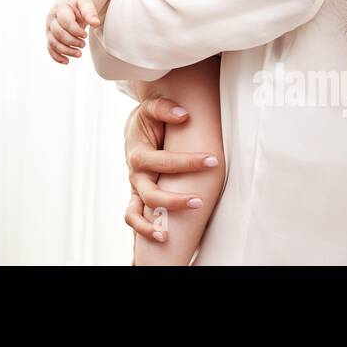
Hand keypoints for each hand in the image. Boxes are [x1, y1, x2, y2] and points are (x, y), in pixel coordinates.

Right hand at [45, 0, 100, 64]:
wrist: (67, 4)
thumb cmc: (77, 4)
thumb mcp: (84, 3)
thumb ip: (90, 12)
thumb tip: (96, 23)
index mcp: (60, 8)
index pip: (65, 22)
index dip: (76, 31)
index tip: (85, 35)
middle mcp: (51, 19)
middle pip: (58, 33)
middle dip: (72, 42)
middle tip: (83, 45)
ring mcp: (48, 29)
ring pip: (53, 43)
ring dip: (66, 51)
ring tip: (79, 54)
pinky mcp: (49, 37)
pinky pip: (50, 49)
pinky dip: (57, 57)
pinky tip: (67, 61)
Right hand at [123, 96, 218, 243]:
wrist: (135, 129)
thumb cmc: (148, 121)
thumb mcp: (151, 108)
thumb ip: (164, 108)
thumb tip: (183, 115)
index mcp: (138, 153)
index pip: (165, 161)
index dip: (189, 162)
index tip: (212, 160)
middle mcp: (135, 174)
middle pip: (151, 193)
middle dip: (175, 201)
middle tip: (200, 201)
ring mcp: (135, 188)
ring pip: (136, 212)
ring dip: (149, 225)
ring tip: (167, 235)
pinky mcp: (137, 196)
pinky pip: (133, 217)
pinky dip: (141, 230)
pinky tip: (160, 238)